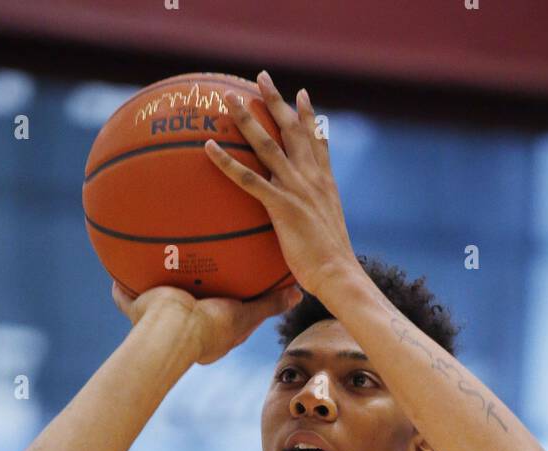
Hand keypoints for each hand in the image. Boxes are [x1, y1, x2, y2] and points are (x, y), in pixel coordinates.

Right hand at [111, 279, 300, 365]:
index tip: (222, 286)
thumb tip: (297, 293)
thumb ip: (270, 304)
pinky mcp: (135, 309)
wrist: (173, 330)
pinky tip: (116, 269)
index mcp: (203, 334)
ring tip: (147, 263)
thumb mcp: (246, 315)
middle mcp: (179, 328)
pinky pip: (124, 295)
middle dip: (182, 292)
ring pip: (151, 300)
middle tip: (186, 271)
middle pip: (181, 306)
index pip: (212, 315)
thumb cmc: (210, 327)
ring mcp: (155, 320)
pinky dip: (119, 286)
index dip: (217, 303)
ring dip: (149, 288)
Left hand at [203, 72, 357, 300]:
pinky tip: (208, 149)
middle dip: (276, 101)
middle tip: (260, 77)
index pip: (317, 141)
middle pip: (292, 130)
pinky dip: (227, 162)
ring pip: (267, 145)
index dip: (309, 116)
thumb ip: (314, 224)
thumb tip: (306, 235)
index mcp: (324, 184)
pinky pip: (248, 179)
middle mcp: (311, 179)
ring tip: (228, 98)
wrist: (338, 275)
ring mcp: (296, 189)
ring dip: (246, 119)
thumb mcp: (326, 236)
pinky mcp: (281, 206)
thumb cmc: (331, 267)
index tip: (301, 93)